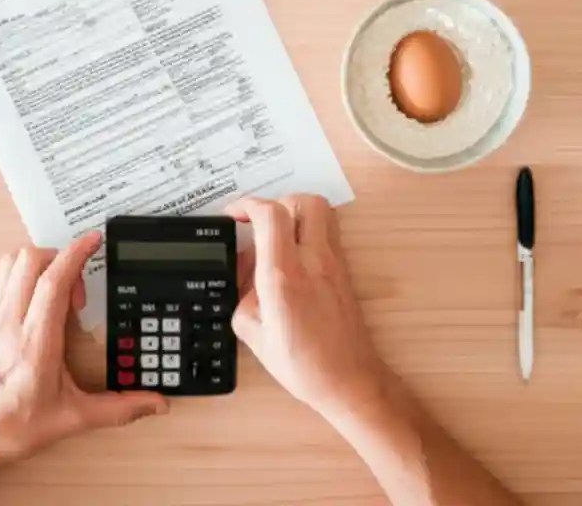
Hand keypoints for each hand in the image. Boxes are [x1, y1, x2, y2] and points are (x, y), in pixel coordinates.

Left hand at [0, 233, 168, 502]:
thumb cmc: (10, 428)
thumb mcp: (71, 420)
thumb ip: (118, 409)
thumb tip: (154, 404)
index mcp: (35, 344)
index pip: (52, 283)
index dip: (75, 254)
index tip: (93, 240)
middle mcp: (10, 323)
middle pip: (30, 260)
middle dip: (62, 257)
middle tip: (81, 285)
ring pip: (12, 264)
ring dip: (41, 263)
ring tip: (62, 291)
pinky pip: (4, 280)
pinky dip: (26, 275)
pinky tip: (42, 303)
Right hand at [226, 195, 384, 418]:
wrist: (349, 380)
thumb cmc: (302, 364)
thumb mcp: (252, 333)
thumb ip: (243, 294)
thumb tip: (245, 273)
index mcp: (284, 277)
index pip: (270, 216)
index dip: (247, 205)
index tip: (233, 214)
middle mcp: (313, 262)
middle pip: (303, 201)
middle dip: (275, 201)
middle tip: (257, 221)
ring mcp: (334, 263)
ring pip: (320, 211)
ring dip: (294, 213)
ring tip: (275, 237)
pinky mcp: (344, 270)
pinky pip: (326, 233)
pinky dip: (306, 232)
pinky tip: (291, 258)